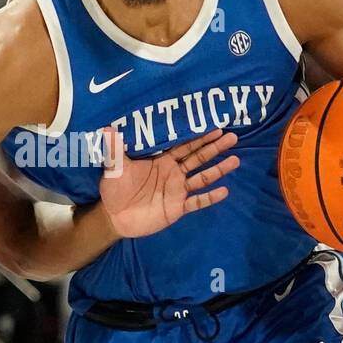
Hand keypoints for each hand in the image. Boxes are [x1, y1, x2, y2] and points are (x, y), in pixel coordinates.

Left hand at [98, 127, 239, 237]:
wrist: (114, 216)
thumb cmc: (115, 188)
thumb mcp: (114, 167)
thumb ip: (114, 148)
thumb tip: (107, 128)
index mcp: (162, 161)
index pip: (184, 146)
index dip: (199, 137)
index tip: (215, 126)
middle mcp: (174, 173)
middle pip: (198, 158)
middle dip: (214, 148)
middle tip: (232, 137)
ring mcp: (178, 191)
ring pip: (202, 178)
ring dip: (218, 170)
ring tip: (235, 160)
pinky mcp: (178, 208)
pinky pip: (197, 202)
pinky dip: (210, 197)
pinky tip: (224, 191)